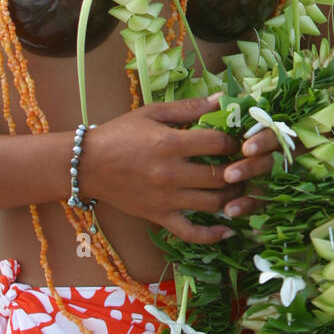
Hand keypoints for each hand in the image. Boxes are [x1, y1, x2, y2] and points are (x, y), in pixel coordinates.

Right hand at [82, 95, 278, 245]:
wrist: (86, 165)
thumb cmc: (120, 134)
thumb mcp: (153, 113)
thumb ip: (189, 107)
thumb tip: (222, 98)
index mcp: (169, 144)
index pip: (217, 144)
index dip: (235, 142)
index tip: (239, 141)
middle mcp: (171, 174)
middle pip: (220, 177)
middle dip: (240, 172)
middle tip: (248, 167)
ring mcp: (166, 199)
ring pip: (212, 204)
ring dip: (233, 198)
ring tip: (241, 189)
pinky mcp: (159, 217)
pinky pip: (190, 232)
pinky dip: (212, 235)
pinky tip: (229, 230)